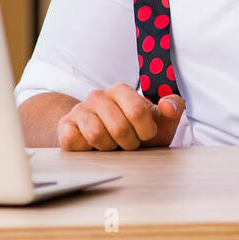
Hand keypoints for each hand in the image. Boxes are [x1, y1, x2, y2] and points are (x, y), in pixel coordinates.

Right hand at [57, 82, 184, 150]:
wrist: (102, 140)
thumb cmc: (134, 130)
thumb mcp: (159, 122)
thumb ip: (173, 108)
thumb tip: (168, 105)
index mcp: (121, 90)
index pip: (138, 112)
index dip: (145, 131)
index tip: (145, 135)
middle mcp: (98, 96)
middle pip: (119, 127)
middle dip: (128, 143)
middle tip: (128, 144)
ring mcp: (79, 110)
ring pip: (96, 134)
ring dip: (108, 148)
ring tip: (111, 146)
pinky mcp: (65, 126)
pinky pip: (73, 140)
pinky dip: (86, 149)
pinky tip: (92, 147)